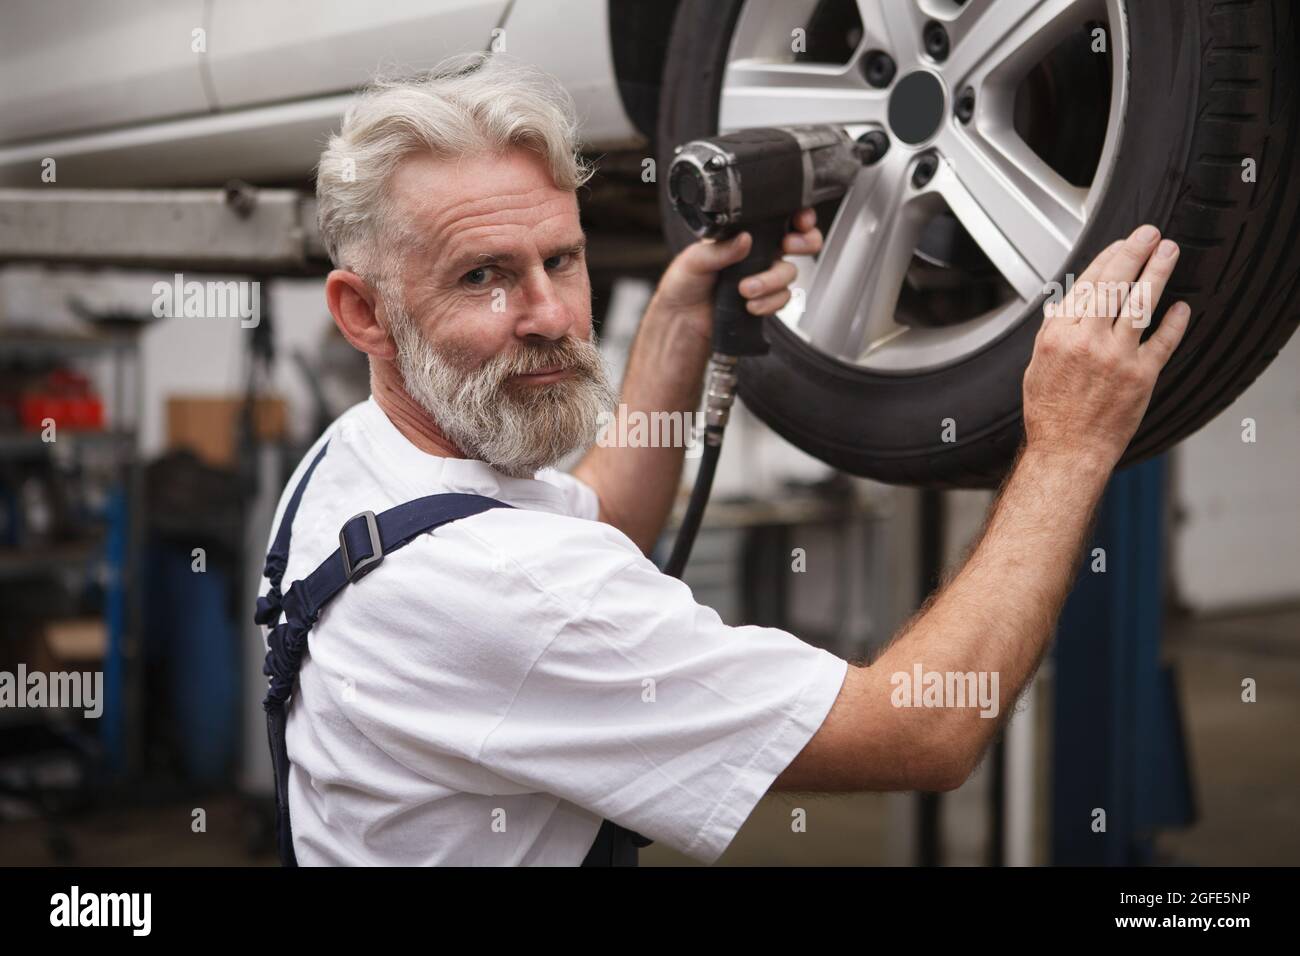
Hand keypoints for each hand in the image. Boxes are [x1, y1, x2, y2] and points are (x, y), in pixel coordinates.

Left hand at [652, 208, 823, 345]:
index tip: (800, 222)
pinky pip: (782, 299)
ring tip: (745, 290)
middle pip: (800, 241)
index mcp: (743, 234)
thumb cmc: (683, 284)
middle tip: (788, 247)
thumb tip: (744, 239)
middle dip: (804, 242)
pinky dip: (769, 302)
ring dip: (771, 282)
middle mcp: (758, 253)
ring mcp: (764, 277)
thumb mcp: (695, 260)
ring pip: (789, 273)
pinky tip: (750, 306)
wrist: (681, 321)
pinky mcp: (765, 300)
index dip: (798, 217)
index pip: (778, 219)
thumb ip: (721, 249)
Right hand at [1023, 223, 1190, 471]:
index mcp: (1058, 335)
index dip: (1108, 258)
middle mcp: (1087, 340)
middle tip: (1150, 234)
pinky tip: (1181, 307)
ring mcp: (1116, 357)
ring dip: (1158, 272)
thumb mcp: (1038, 365)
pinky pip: (1163, 341)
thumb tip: (1066, 304)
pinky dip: (1174, 322)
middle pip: (1115, 284)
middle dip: (1134, 252)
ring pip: (1141, 304)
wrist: (1067, 451)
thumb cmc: (1050, 413)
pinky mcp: (1141, 376)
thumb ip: (1055, 332)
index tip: (1121, 243)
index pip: (1086, 284)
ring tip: (1169, 252)